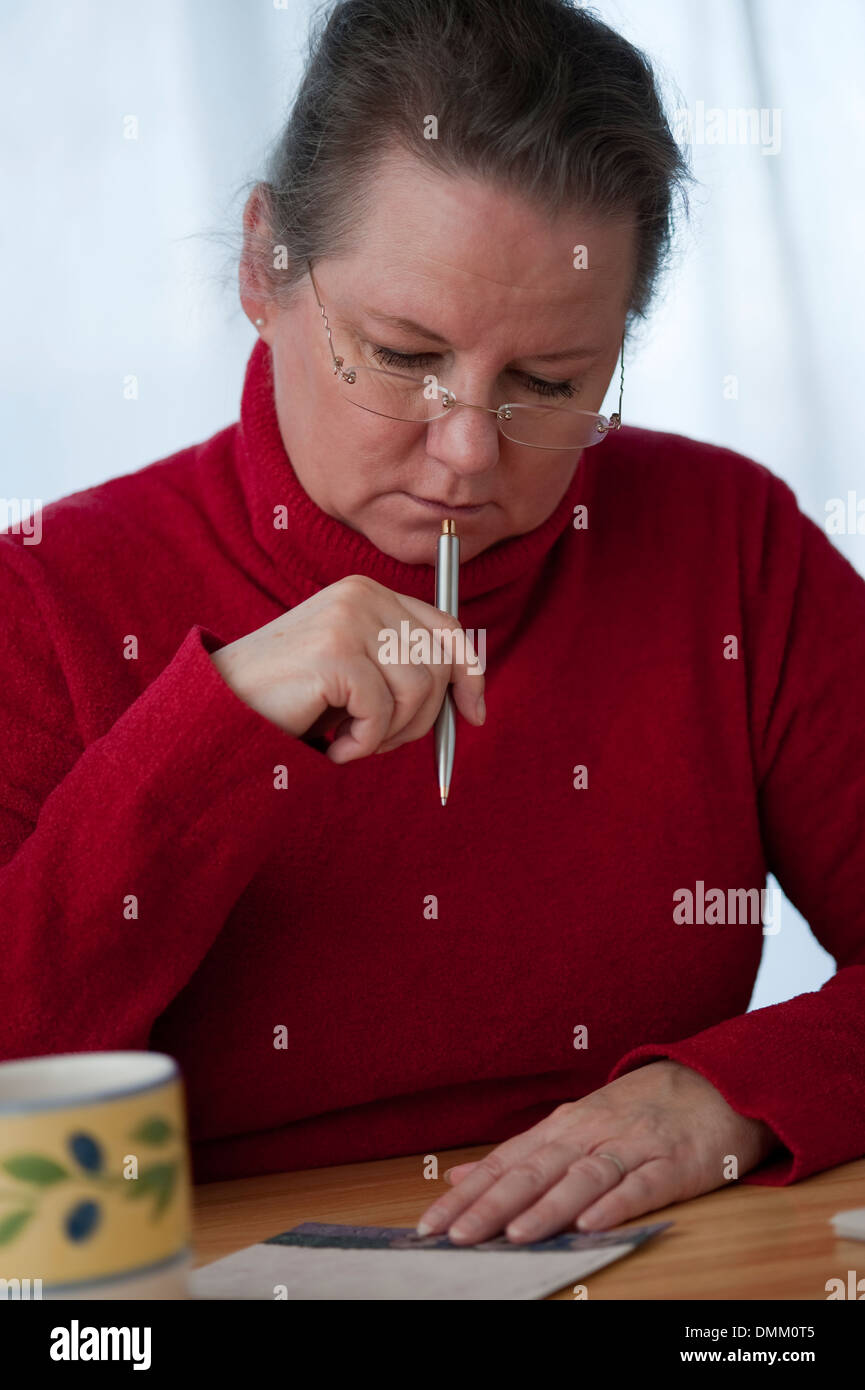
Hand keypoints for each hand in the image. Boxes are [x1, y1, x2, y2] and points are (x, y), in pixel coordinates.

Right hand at [209, 573, 484, 759]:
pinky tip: (332, 747)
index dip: (468, 674)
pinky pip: (382, 712)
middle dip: (421, 718)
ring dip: (390, 734)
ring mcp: (348, 620)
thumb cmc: (289, 699)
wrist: (219, 709)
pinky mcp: (334, 653)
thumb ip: (402, 668)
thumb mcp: (356, 673)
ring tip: (351, 743)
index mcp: (369, 593)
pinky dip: (362, 744)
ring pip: (417, 691)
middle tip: (378, 741)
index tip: (473, 716)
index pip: (446, 627)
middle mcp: (362, 596)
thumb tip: (468, 699)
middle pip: (437, 664)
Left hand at [416, 1060, 779, 1243]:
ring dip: (548, 1207)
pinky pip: (643, 1185)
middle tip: (456, 1236)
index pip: (505, 1164)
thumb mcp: (574, 1124)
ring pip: (583, 1177)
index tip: (430, 1225)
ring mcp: (632, 1146)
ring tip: (515, 1235)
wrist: (715, 1081)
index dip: (468, 1194)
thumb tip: (460, 1175)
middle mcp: (590, 1133)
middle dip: (492, 1205)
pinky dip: (616, 1203)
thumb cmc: (639, 1110)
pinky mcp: (674, 1163)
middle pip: (534, 1171)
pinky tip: (593, 1222)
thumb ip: (519, 1155)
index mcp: (562, 1128)